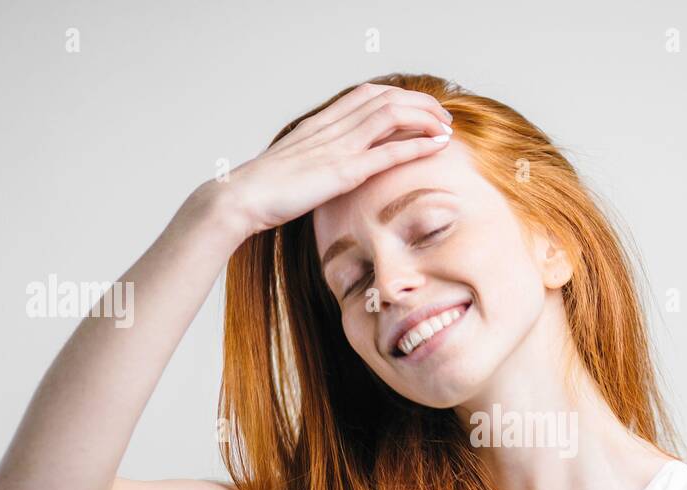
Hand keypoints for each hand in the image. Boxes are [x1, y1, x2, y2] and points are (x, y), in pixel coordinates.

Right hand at [215, 83, 453, 241]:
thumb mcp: (295, 168)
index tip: (420, 109)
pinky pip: (388, 151)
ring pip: (392, 115)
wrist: (240, 198)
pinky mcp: (342, 171)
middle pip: (387, 98)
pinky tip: (438, 144)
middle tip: (443, 117)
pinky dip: (418, 145)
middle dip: (421, 103)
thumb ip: (317, 163)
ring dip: (426, 118)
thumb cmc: (263, 191)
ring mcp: (338, 147)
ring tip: (447, 127)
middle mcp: (332, 128)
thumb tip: (329, 173)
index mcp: (321, 124)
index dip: (400, 96)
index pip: (368, 94)